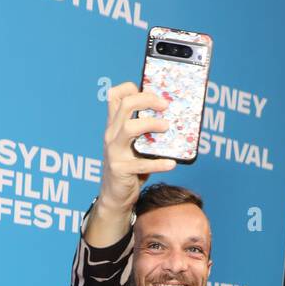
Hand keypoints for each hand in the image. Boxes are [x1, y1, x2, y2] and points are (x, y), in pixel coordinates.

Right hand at [85, 82, 175, 246]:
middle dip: (147, 99)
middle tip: (165, 105)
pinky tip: (171, 163)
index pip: (114, 96)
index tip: (150, 91)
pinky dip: (158, 163)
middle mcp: (111, 135)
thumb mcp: (133, 146)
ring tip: (167, 127)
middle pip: (124, 105)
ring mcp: (114, 152)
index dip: (130, 88)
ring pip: (129, 128)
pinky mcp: (120, 170)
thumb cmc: (129, 169)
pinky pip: (141, 164)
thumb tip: (173, 118)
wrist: (114, 197)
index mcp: (113, 126)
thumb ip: (145, 132)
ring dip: (150, 124)